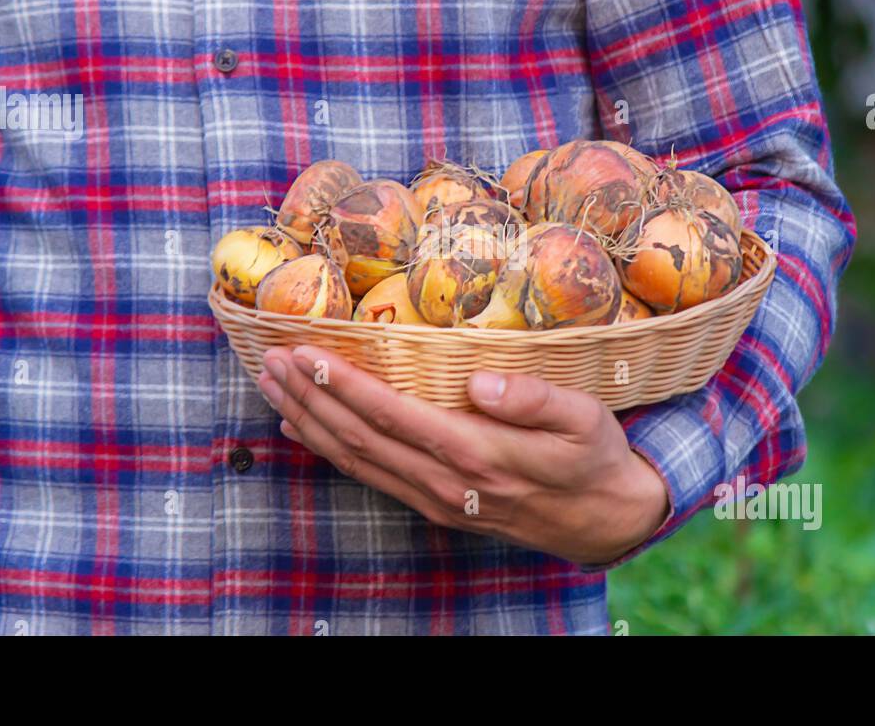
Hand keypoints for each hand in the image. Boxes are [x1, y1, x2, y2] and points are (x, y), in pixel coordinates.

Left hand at [256, 345, 669, 565]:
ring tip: (272, 386)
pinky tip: (303, 430)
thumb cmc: (594, 457)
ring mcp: (435, 498)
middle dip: (309, 398)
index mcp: (477, 452)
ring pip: (355, 461)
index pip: (392, 414)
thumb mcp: (585, 418)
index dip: (343, 385)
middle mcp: (445, 481)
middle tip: (269, 361)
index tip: (304, 355)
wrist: (605, 520)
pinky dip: (329, 452)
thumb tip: (478, 380)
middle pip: (359, 438)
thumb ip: (532, 399)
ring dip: (309, 423)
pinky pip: (370, 477)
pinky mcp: (434, 505)